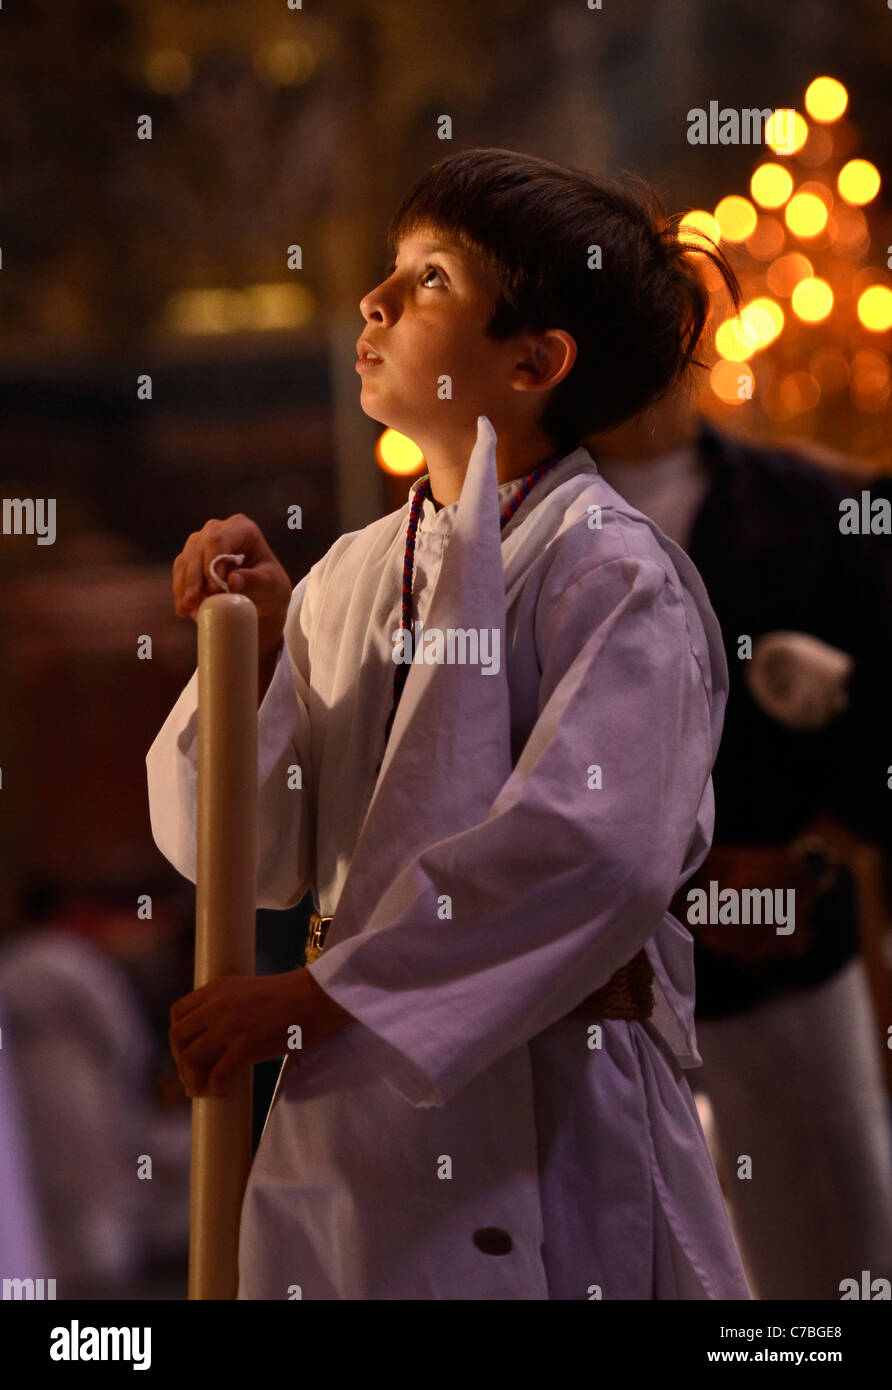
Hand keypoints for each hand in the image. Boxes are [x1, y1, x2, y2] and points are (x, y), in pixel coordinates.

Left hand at [169, 968, 353, 1097]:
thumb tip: (218, 1038)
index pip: (178, 1013)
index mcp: (217, 988)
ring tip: (204, 1090)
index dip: (179, 1037)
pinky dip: (215, 1088)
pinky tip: (224, 1093)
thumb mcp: (250, 991)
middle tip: (193, 1077)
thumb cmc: (294, 996)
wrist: (320, 997)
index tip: (188, 1052)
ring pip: (192, 1058)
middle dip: (182, 1061)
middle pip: (179, 1038)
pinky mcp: (245, 1045)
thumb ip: (230, 1005)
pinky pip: (217, 1074)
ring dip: (193, 1079)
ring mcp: (229, 1025)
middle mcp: (217, 1004)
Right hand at [172, 514, 293, 661]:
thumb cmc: (270, 589)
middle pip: (199, 549)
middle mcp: (218, 529)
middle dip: (195, 578)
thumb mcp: (272, 587)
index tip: (215, 591)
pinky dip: (181, 591)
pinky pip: (180, 573)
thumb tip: (232, 580)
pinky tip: (184, 609)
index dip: (212, 563)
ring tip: (188, 610)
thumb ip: (256, 582)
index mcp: (242, 528)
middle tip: (196, 603)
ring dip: (184, 587)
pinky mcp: (190, 559)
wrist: (261, 600)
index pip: (219, 539)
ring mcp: (201, 542)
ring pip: (185, 561)